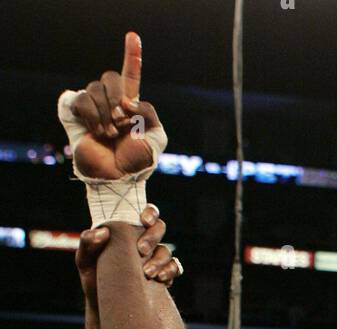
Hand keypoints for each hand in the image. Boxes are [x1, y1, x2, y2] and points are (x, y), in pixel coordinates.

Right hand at [68, 33, 161, 180]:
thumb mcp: (157, 136)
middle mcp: (109, 102)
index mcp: (130, 105)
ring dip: (106, 113)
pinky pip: (82, 98)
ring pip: (96, 88)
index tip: (133, 36)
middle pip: (110, 76)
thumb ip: (149, 111)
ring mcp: (91, 107)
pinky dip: (93, 116)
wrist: (119, 179)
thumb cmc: (138, 163)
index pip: (130, 74)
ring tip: (109, 134)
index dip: (132, 55)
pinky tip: (97, 131)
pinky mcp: (75, 113)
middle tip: (121, 122)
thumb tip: (125, 101)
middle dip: (118, 98)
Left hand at [77, 204, 180, 328]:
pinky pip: (175, 268)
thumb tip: (103, 232)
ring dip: (160, 259)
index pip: (144, 214)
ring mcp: (155, 259)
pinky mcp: (162, 276)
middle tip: (141, 249)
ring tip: (147, 272)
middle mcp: (143, 242)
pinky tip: (160, 279)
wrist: (105, 308)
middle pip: (159, 228)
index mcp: (127, 231)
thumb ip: (88, 243)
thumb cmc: (93, 279)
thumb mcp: (85, 261)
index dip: (150, 213)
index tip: (144, 220)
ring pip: (166, 250)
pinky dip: (171, 271)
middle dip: (153, 236)